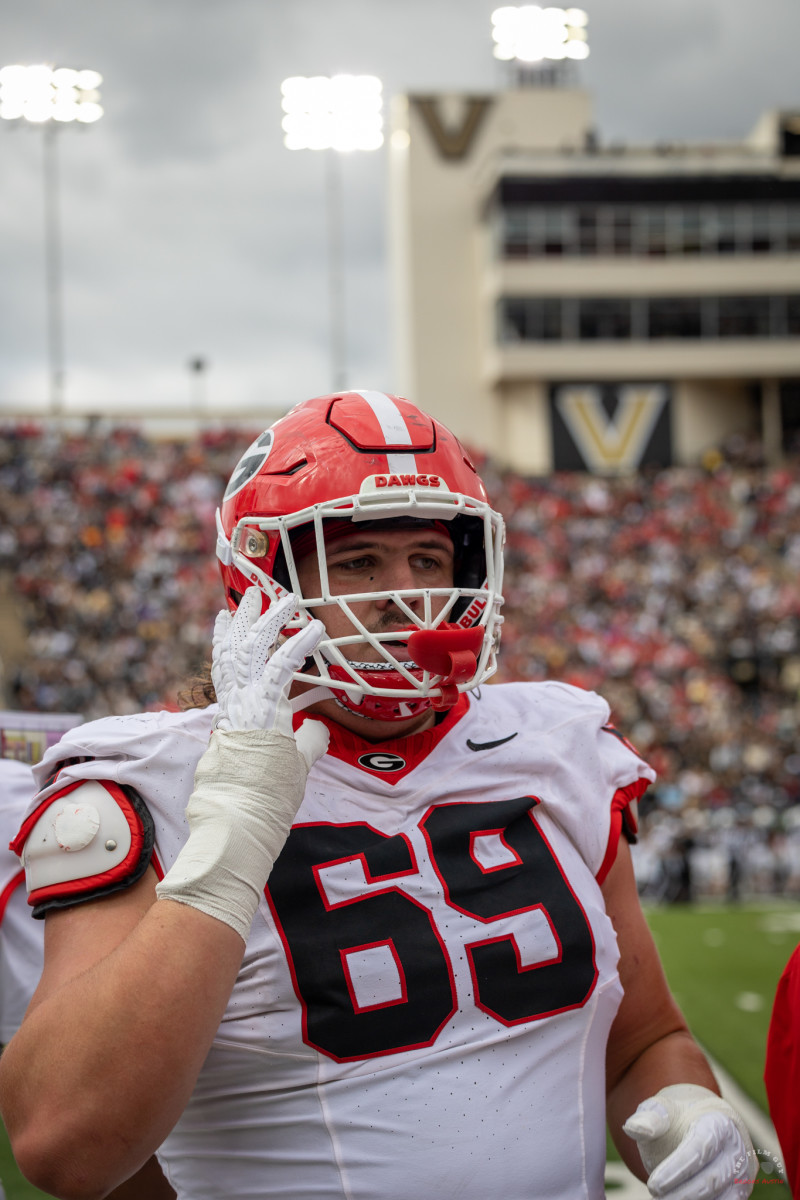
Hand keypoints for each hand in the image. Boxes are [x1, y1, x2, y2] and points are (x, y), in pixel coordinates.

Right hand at [156, 588, 328, 940]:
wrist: (238, 827)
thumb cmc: (255, 806)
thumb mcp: (286, 768)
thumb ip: (303, 744)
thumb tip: (319, 729)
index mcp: (234, 717)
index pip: (227, 670)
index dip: (227, 642)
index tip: (226, 619)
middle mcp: (235, 708)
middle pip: (236, 652)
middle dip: (245, 620)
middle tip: (252, 593)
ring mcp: (244, 708)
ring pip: (253, 651)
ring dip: (271, 622)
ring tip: (285, 597)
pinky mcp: (261, 713)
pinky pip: (281, 670)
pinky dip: (298, 647)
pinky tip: (315, 628)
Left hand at [624, 1084, 755, 1198]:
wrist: (697, 1124)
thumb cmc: (676, 1119)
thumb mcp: (661, 1110)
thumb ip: (649, 1118)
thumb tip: (634, 1128)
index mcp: (719, 1122)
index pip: (701, 1147)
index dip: (678, 1168)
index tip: (653, 1185)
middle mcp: (737, 1150)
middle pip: (712, 1179)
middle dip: (682, 1194)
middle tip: (655, 1196)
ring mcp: (742, 1174)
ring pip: (722, 1198)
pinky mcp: (740, 1192)